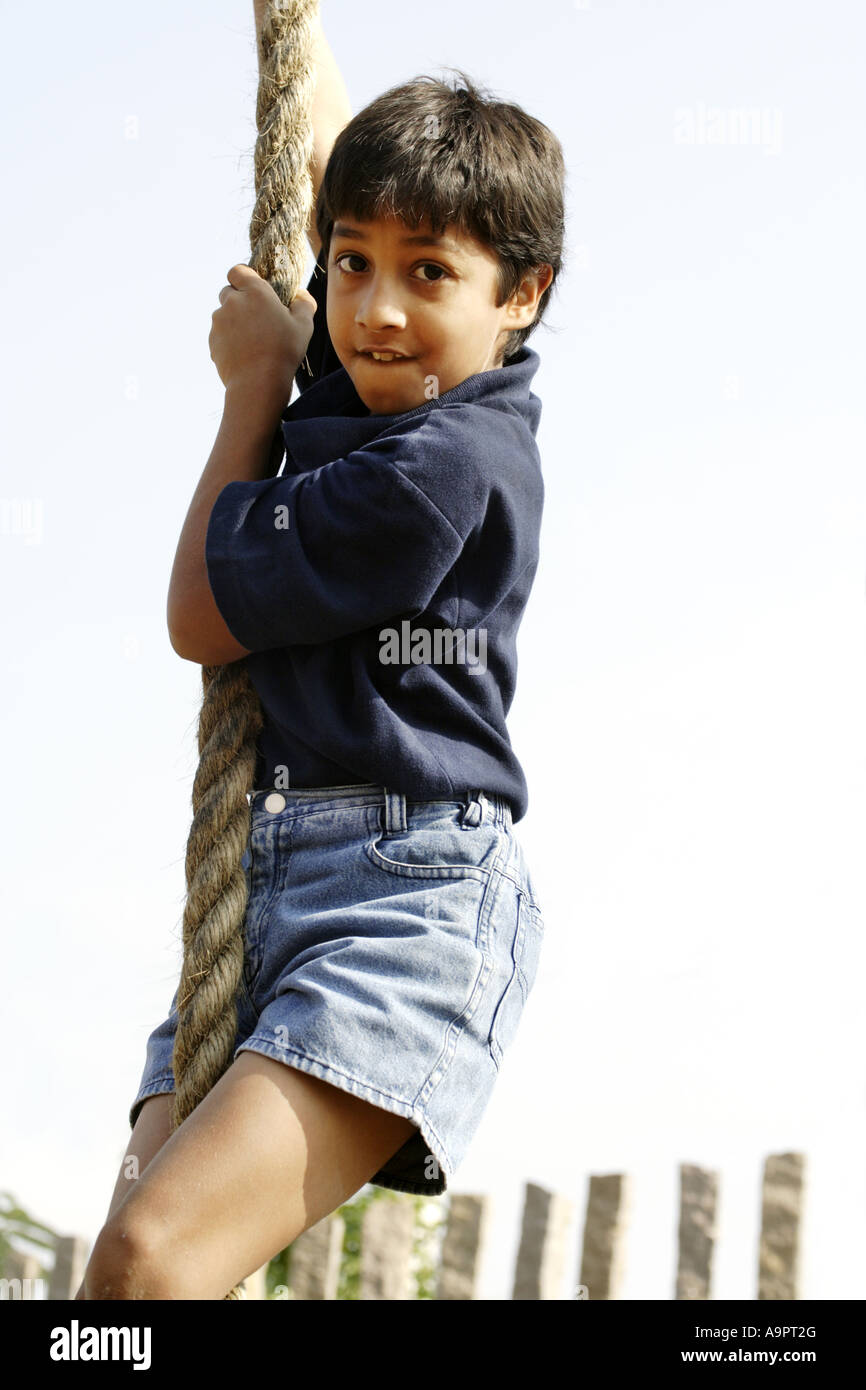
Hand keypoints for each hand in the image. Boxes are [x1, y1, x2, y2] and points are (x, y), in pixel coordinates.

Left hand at [209, 263, 316, 401]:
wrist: (258, 384)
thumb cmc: (284, 352)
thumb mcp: (304, 326)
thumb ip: (304, 303)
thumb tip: (300, 293)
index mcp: (254, 291)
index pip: (237, 270)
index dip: (243, 277)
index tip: (253, 289)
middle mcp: (232, 301)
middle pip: (228, 291)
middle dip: (239, 300)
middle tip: (256, 318)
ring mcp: (218, 321)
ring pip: (223, 314)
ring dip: (234, 321)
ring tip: (252, 341)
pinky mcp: (212, 340)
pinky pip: (219, 334)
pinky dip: (228, 340)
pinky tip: (244, 354)